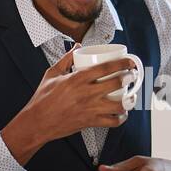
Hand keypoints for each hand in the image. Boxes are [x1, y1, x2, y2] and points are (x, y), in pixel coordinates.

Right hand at [1, 46, 137, 163]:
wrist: (37, 122)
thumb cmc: (43, 99)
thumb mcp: (52, 74)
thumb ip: (66, 59)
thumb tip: (77, 47)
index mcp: (77, 79)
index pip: (106, 68)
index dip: (122, 63)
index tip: (129, 62)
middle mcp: (86, 93)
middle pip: (116, 83)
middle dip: (129, 78)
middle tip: (132, 76)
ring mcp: (90, 109)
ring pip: (118, 104)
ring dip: (128, 100)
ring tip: (130, 96)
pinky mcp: (90, 122)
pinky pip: (113, 122)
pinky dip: (121, 118)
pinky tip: (121, 113)